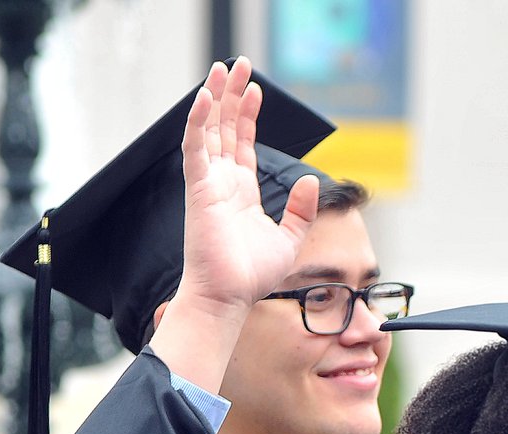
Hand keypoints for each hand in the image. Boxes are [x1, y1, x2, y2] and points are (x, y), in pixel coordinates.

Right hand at [177, 56, 318, 315]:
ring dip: (214, 98)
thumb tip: (311, 179)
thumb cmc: (252, 276)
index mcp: (241, 191)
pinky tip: (205, 98)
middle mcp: (222, 182)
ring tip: (223, 68)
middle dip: (231, 94)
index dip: (247, 114)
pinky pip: (195, 148)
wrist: (230, 297)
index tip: (256, 89)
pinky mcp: (198, 190)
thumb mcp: (289, 240)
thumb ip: (301, 210)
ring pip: (208, 130)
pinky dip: (198, 122)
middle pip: (224, 127)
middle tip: (239, 64)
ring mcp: (208, 184)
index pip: (241, 142)